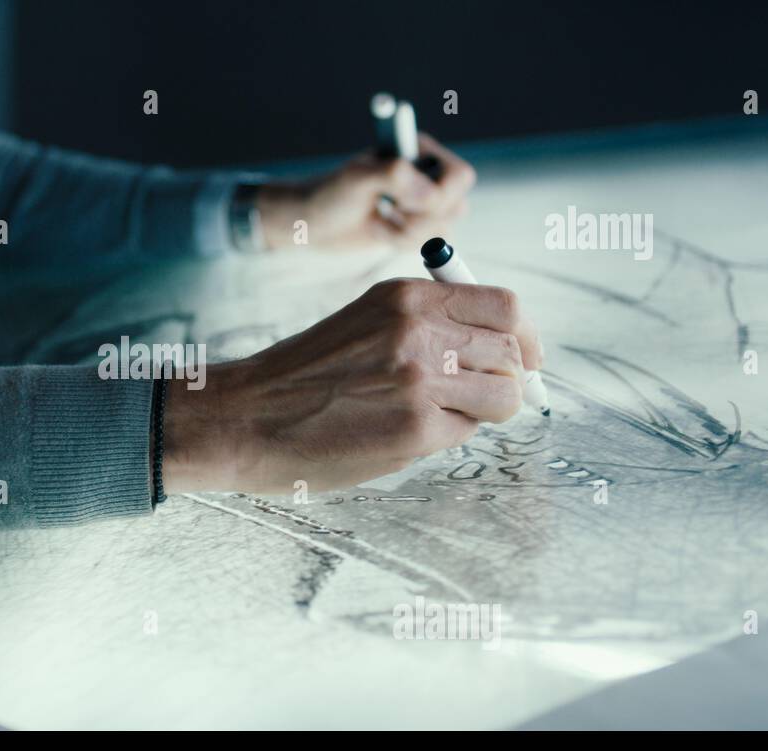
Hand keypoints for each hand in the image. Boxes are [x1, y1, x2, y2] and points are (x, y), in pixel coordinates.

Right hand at [162, 277, 541, 493]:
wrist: (245, 416)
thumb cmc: (301, 376)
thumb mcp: (365, 321)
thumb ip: (425, 323)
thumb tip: (495, 345)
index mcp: (406, 297)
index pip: (504, 305)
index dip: (522, 336)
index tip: (520, 358)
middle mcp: (418, 329)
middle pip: (512, 350)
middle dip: (509, 378)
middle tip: (487, 398)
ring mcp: (419, 379)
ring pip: (503, 394)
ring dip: (485, 410)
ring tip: (442, 417)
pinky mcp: (414, 429)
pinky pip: (466, 431)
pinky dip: (451, 436)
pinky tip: (407, 433)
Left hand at [255, 133, 475, 250]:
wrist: (312, 222)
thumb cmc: (330, 193)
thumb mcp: (357, 179)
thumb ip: (394, 176)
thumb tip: (430, 193)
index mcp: (419, 150)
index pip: (459, 176)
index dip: (437, 196)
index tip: (399, 201)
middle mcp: (427, 173)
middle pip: (457, 204)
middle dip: (421, 219)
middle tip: (388, 212)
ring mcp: (424, 200)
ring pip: (444, 227)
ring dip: (409, 232)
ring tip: (379, 222)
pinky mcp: (416, 225)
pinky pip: (431, 243)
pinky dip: (404, 243)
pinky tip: (380, 231)